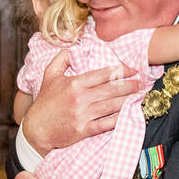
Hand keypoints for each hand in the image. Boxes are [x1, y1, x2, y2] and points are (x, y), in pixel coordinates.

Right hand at [22, 51, 137, 153]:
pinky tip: (128, 114)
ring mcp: (83, 115)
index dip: (121, 71)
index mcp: (75, 83)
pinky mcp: (84, 130)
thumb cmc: (44, 103)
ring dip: (128, 100)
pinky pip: (106, 124)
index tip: (133, 70)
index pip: (103, 74)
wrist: (36, 130)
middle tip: (142, 83)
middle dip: (130, 85)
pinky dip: (119, 119)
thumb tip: (72, 48)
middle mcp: (80, 98)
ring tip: (139, 96)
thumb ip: (61, 59)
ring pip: (112, 105)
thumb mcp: (49, 76)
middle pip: (112, 89)